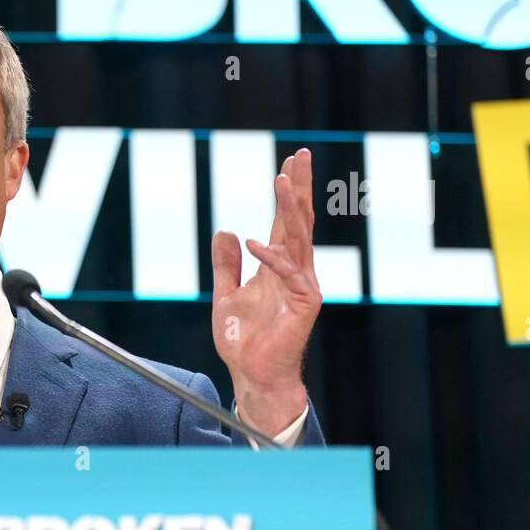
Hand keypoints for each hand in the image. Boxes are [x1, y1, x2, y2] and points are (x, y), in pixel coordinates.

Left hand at [210, 148, 321, 435]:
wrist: (251, 373)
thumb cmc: (243, 339)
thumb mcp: (225, 295)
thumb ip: (226, 265)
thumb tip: (226, 230)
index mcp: (279, 266)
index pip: (287, 222)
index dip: (289, 194)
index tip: (290, 163)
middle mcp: (296, 271)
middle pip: (300, 221)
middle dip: (299, 188)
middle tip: (299, 156)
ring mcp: (303, 286)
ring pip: (298, 239)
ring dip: (289, 209)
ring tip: (281, 180)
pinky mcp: (304, 303)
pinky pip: (288, 273)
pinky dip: (271, 257)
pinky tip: (255, 241)